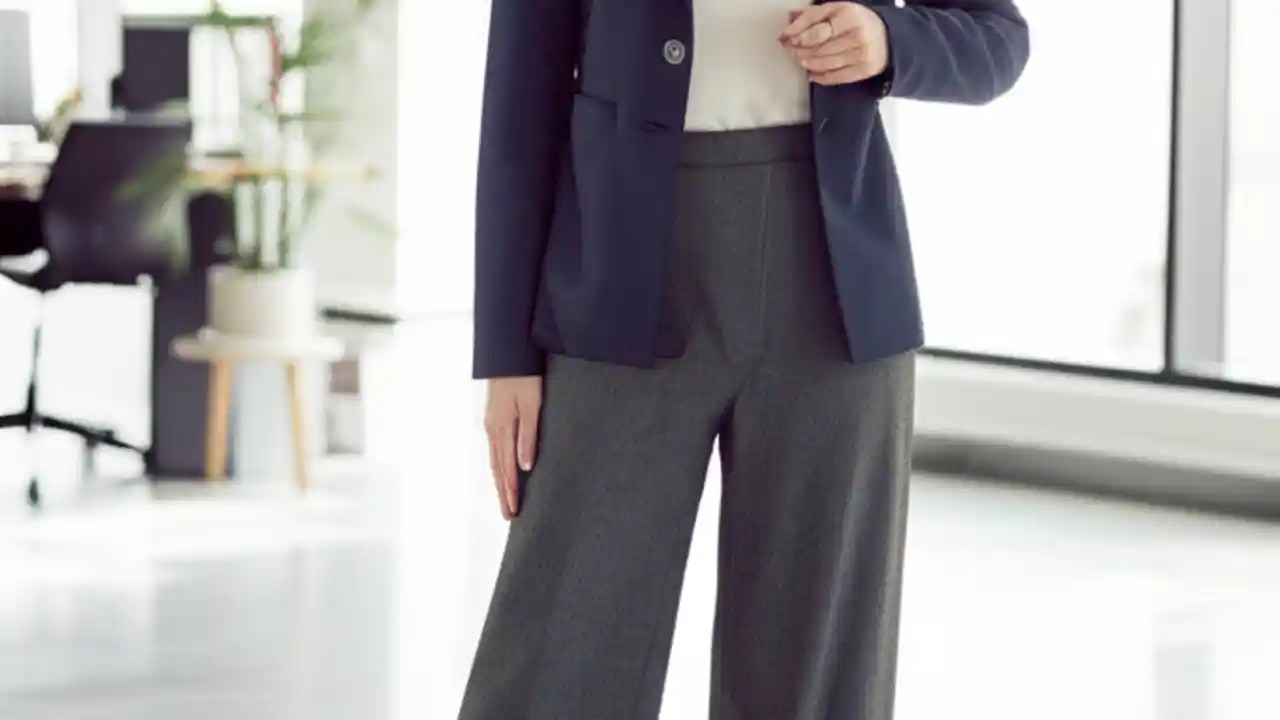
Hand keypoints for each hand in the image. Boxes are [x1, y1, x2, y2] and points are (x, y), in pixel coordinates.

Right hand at [484, 376, 542, 519]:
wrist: (507, 353)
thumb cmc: (524, 377)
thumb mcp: (532, 405)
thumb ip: (528, 436)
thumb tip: (525, 467)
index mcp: (502, 429)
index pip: (506, 469)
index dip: (510, 491)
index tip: (514, 511)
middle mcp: (493, 430)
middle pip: (497, 469)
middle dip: (503, 493)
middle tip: (508, 515)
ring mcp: (491, 423)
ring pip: (494, 460)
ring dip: (499, 482)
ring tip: (505, 499)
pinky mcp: (493, 417)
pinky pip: (494, 448)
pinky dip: (497, 465)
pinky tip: (501, 471)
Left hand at [778, 2, 888, 86]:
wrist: (887, 37)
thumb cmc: (856, 21)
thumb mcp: (837, 10)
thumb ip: (812, 16)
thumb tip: (787, 29)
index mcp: (850, 15)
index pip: (818, 29)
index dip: (799, 35)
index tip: (786, 38)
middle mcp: (857, 34)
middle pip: (820, 48)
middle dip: (800, 50)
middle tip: (790, 50)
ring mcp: (862, 54)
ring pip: (826, 63)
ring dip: (808, 63)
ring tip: (801, 60)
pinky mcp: (864, 70)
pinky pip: (836, 77)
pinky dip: (820, 77)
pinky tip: (811, 74)